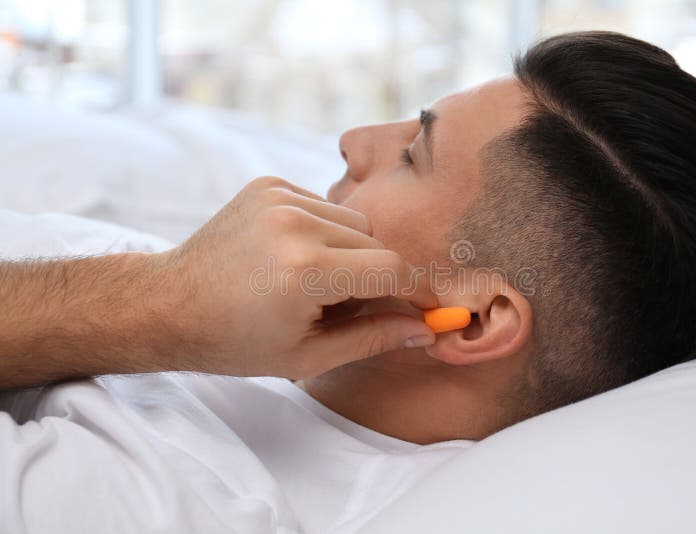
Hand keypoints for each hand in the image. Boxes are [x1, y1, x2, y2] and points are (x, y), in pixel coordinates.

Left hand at [159, 177, 437, 378]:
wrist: (168, 304)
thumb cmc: (234, 340)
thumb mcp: (307, 356)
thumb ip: (372, 338)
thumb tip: (424, 330)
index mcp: (304, 270)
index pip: (391, 270)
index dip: (414, 292)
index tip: (423, 308)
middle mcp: (294, 223)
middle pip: (375, 242)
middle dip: (373, 275)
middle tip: (341, 306)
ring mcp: (278, 197)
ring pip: (353, 221)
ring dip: (349, 251)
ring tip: (312, 281)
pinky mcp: (268, 185)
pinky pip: (323, 205)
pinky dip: (322, 231)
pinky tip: (291, 255)